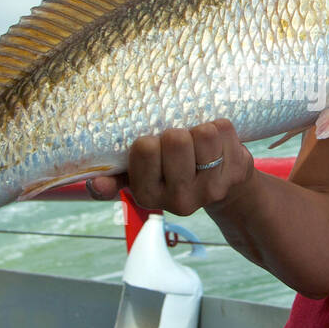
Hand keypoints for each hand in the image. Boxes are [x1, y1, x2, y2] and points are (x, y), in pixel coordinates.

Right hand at [85, 119, 255, 215]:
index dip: (149, 140)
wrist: (222, 186)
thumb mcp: (140, 177)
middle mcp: (180, 199)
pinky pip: (224, 129)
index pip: (144, 149)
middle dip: (176, 132)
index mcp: (149, 196)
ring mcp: (212, 188)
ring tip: (198, 141)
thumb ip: (114, 177)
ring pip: (204, 133)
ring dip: (200, 129)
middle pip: (176, 139)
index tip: (153, 145)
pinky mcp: (237, 172)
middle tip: (179, 143)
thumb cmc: (171, 172)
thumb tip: (92, 183)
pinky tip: (218, 144)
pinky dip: (220, 128)